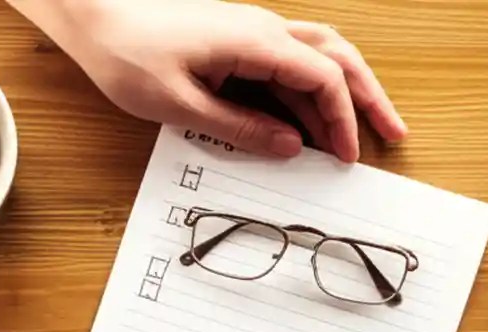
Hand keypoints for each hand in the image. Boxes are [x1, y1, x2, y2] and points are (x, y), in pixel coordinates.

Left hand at [14, 0, 405, 159]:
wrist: (95, 18)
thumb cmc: (127, 54)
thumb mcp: (181, 105)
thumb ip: (240, 128)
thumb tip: (290, 147)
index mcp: (254, 41)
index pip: (322, 77)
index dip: (342, 118)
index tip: (347, 156)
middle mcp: (262, 29)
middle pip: (336, 57)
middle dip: (368, 97)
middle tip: (393, 134)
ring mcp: (252, 33)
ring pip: (318, 56)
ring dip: (346, 91)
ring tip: (364, 130)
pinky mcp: (238, 42)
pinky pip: (288, 63)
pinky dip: (310, 90)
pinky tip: (311, 121)